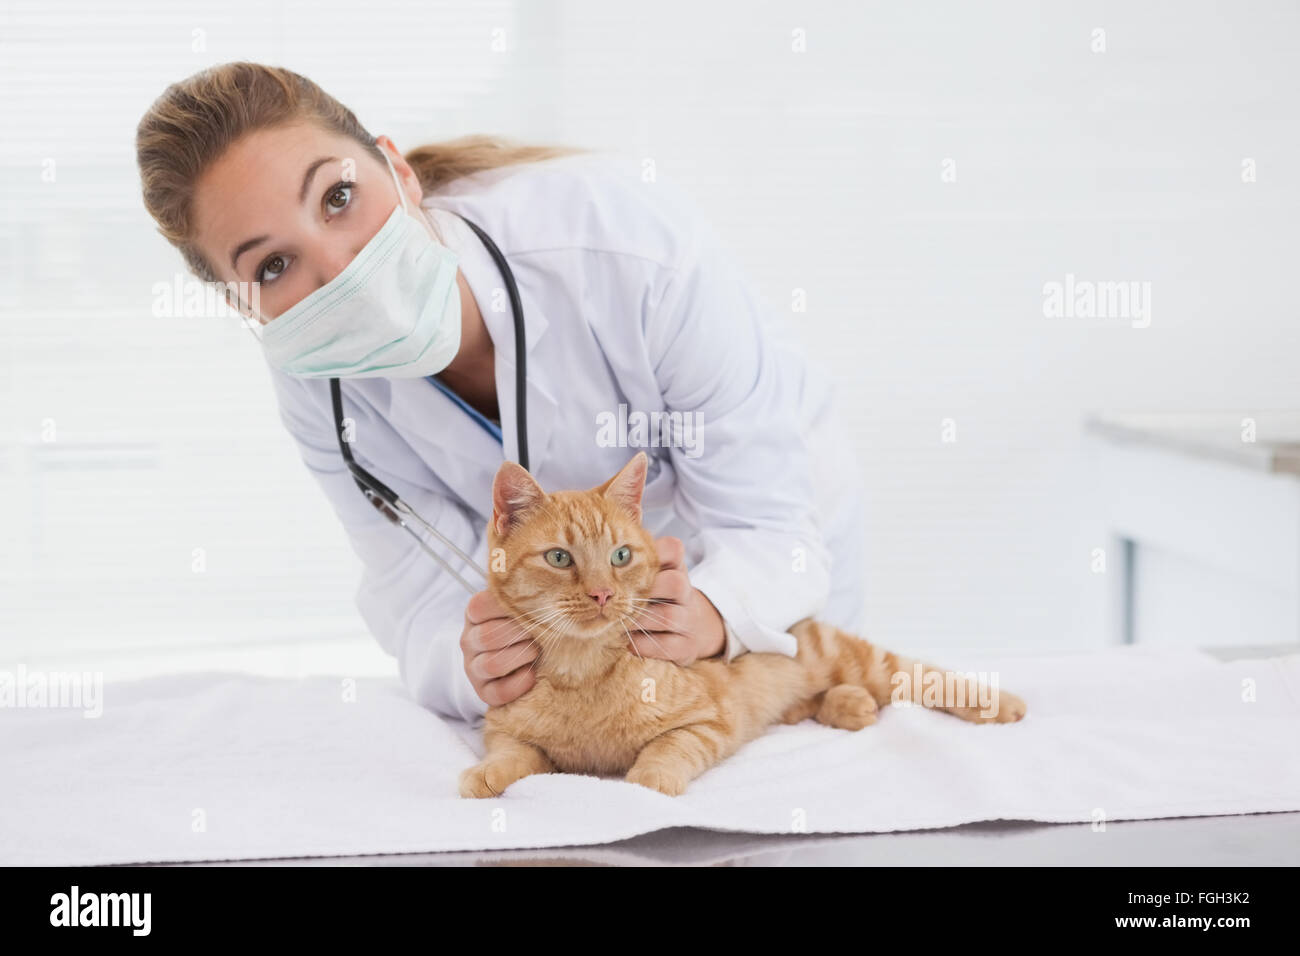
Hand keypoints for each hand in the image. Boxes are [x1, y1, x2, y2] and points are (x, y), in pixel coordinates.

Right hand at [461, 590, 537, 706]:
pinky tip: (533, 675)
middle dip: (521, 635)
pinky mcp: (482, 691)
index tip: (533, 607)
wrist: (515, 660)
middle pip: (489, 636)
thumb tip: (560, 581)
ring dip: (522, 658)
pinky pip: (497, 691)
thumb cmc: (522, 625)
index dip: (508, 608)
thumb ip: (527, 596)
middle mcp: (469, 639)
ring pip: (493, 664)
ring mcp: (473, 667)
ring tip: (538, 652)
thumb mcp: (520, 607)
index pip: (481, 606)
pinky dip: (519, 684)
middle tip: (542, 632)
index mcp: (475, 613)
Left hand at [625, 536, 726, 664]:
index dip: (655, 552)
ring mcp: (687, 619)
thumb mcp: (650, 567)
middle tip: (617, 597)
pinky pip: (666, 646)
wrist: (692, 628)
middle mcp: (685, 590)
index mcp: (674, 566)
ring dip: (637, 620)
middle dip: (646, 590)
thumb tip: (606, 507)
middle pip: (674, 583)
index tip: (630, 557)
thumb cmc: (657, 593)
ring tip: (615, 621)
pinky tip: (626, 642)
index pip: (673, 549)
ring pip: (666, 616)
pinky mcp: (686, 646)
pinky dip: (642, 644)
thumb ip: (630, 546)